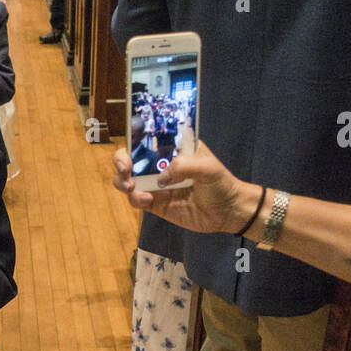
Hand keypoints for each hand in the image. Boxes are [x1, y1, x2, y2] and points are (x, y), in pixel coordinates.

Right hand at [111, 141, 260, 233]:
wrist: (229, 212)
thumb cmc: (222, 183)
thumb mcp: (208, 167)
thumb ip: (184, 166)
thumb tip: (161, 178)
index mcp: (172, 149)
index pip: (147, 139)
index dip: (132, 140)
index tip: (129, 147)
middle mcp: (160, 165)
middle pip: (130, 159)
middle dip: (120, 162)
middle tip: (124, 169)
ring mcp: (157, 185)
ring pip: (128, 180)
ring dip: (122, 182)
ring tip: (131, 186)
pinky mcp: (157, 204)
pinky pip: (138, 200)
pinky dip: (136, 199)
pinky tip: (146, 199)